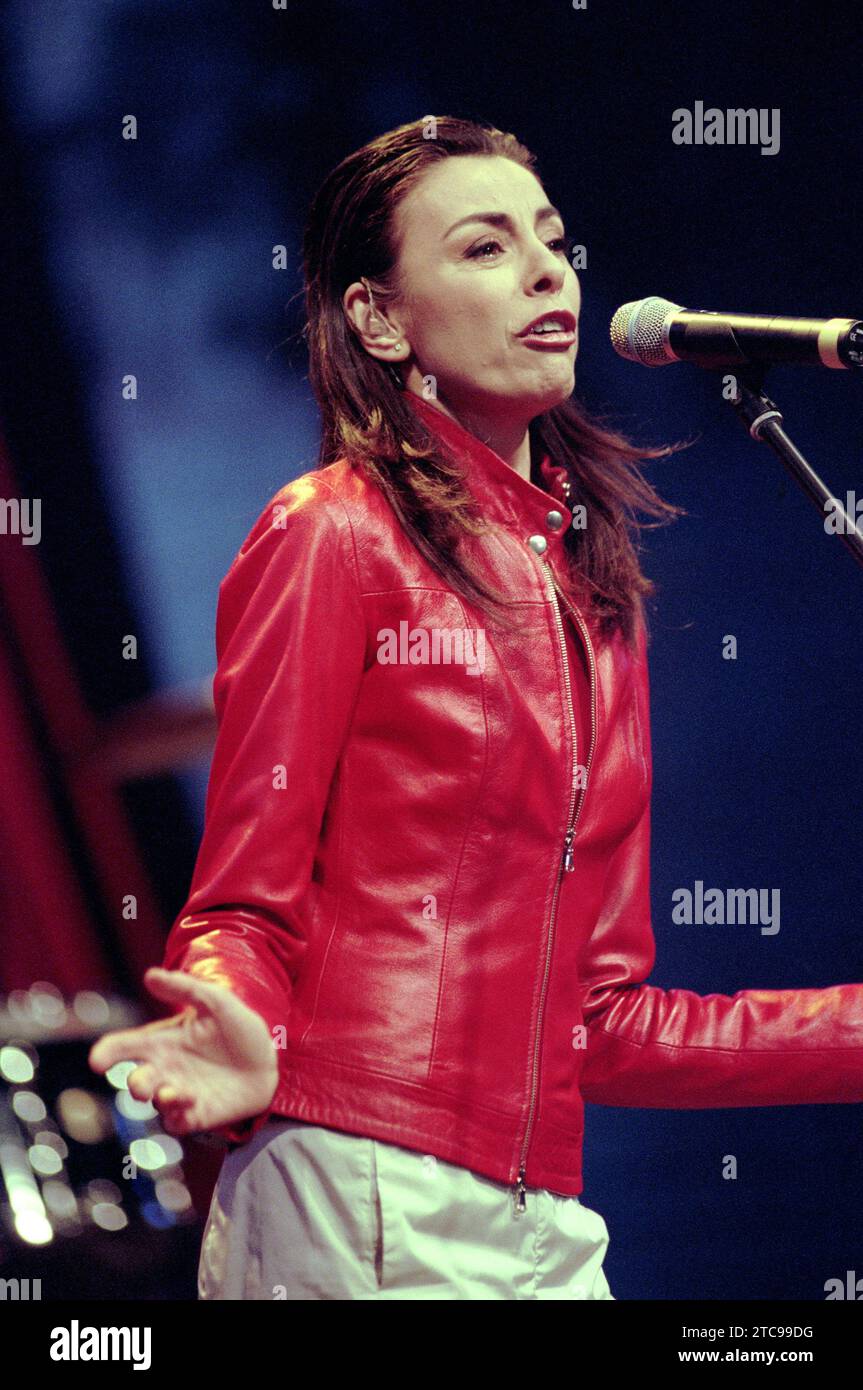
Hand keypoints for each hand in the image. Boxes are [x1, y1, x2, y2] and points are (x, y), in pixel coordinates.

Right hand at [88, 967, 278, 1135]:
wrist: (268, 1061)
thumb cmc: (237, 1028)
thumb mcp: (216, 1001)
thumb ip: (185, 989)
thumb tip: (150, 975)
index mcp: (163, 1042)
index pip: (126, 1047)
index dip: (108, 1052)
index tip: (97, 1059)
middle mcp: (165, 1070)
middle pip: (138, 1081)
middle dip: (136, 1084)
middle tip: (140, 1083)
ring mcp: (179, 1094)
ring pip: (157, 1104)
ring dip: (161, 1099)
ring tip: (172, 1092)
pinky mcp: (196, 1115)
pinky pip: (177, 1122)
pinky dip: (177, 1117)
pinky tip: (187, 1105)